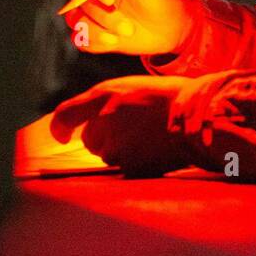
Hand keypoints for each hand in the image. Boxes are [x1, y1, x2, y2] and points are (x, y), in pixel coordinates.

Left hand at [50, 75, 198, 175]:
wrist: (196, 116)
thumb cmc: (165, 99)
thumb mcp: (128, 89)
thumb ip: (103, 103)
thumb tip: (85, 122)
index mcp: (103, 96)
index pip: (65, 115)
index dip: (60, 127)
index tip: (62, 135)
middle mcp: (104, 121)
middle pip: (90, 140)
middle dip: (104, 137)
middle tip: (132, 126)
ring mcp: (116, 146)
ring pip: (107, 154)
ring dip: (120, 148)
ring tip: (146, 135)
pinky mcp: (128, 166)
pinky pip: (123, 166)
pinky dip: (134, 160)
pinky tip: (152, 148)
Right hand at [63, 0, 196, 54]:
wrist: (177, 29)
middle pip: (82, 0)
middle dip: (105, 17)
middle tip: (129, 27)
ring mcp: (96, 12)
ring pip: (77, 20)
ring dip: (99, 31)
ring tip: (127, 34)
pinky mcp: (97, 33)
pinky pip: (81, 39)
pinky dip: (94, 42)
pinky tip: (114, 43)